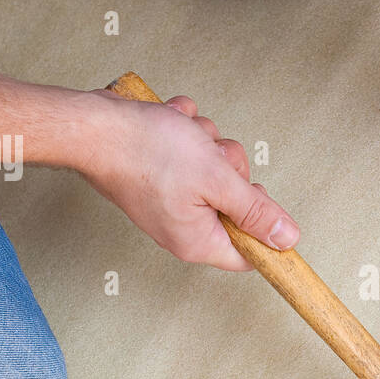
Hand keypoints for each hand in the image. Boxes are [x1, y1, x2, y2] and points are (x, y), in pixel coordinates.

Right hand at [79, 91, 299, 270]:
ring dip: (208, 144)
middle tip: (212, 157)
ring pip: (216, 170)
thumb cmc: (147, 151)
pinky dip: (186, 133)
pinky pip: (193, 152)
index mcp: (196, 240)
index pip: (247, 253)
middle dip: (230, 168)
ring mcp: (171, 199)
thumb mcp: (217, 180)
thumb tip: (286, 240)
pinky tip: (171, 125)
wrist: (93, 124)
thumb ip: (255, 211)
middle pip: (235, 203)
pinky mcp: (161, 174)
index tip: (258, 197)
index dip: (262, 225)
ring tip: (184, 135)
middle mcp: (183, 226)